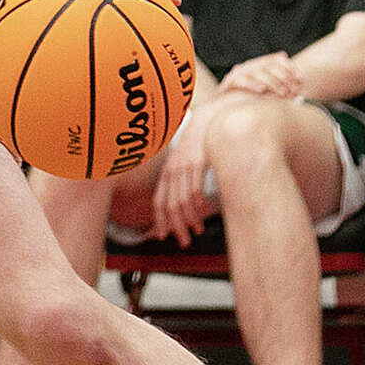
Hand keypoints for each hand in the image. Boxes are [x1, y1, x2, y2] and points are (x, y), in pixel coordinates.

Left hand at [148, 115, 213, 246]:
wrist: (207, 122)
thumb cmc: (197, 147)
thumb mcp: (184, 164)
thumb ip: (181, 183)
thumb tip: (182, 205)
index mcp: (166, 174)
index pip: (158, 202)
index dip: (160, 221)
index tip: (163, 236)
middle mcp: (172, 172)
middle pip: (169, 206)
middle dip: (176, 227)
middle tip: (184, 241)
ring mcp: (183, 167)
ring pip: (182, 200)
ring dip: (190, 219)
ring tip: (197, 229)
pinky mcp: (197, 163)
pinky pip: (194, 188)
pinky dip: (198, 203)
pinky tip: (203, 212)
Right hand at [217, 52, 302, 97]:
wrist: (223, 105)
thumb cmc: (252, 99)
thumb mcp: (269, 90)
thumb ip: (283, 84)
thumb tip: (298, 80)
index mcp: (261, 64)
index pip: (278, 59)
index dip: (291, 68)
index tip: (301, 80)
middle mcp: (251, 65)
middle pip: (270, 65)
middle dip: (285, 78)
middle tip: (294, 91)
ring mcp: (240, 72)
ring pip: (258, 72)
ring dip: (273, 83)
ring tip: (283, 94)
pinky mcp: (229, 82)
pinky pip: (241, 80)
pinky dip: (252, 84)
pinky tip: (262, 90)